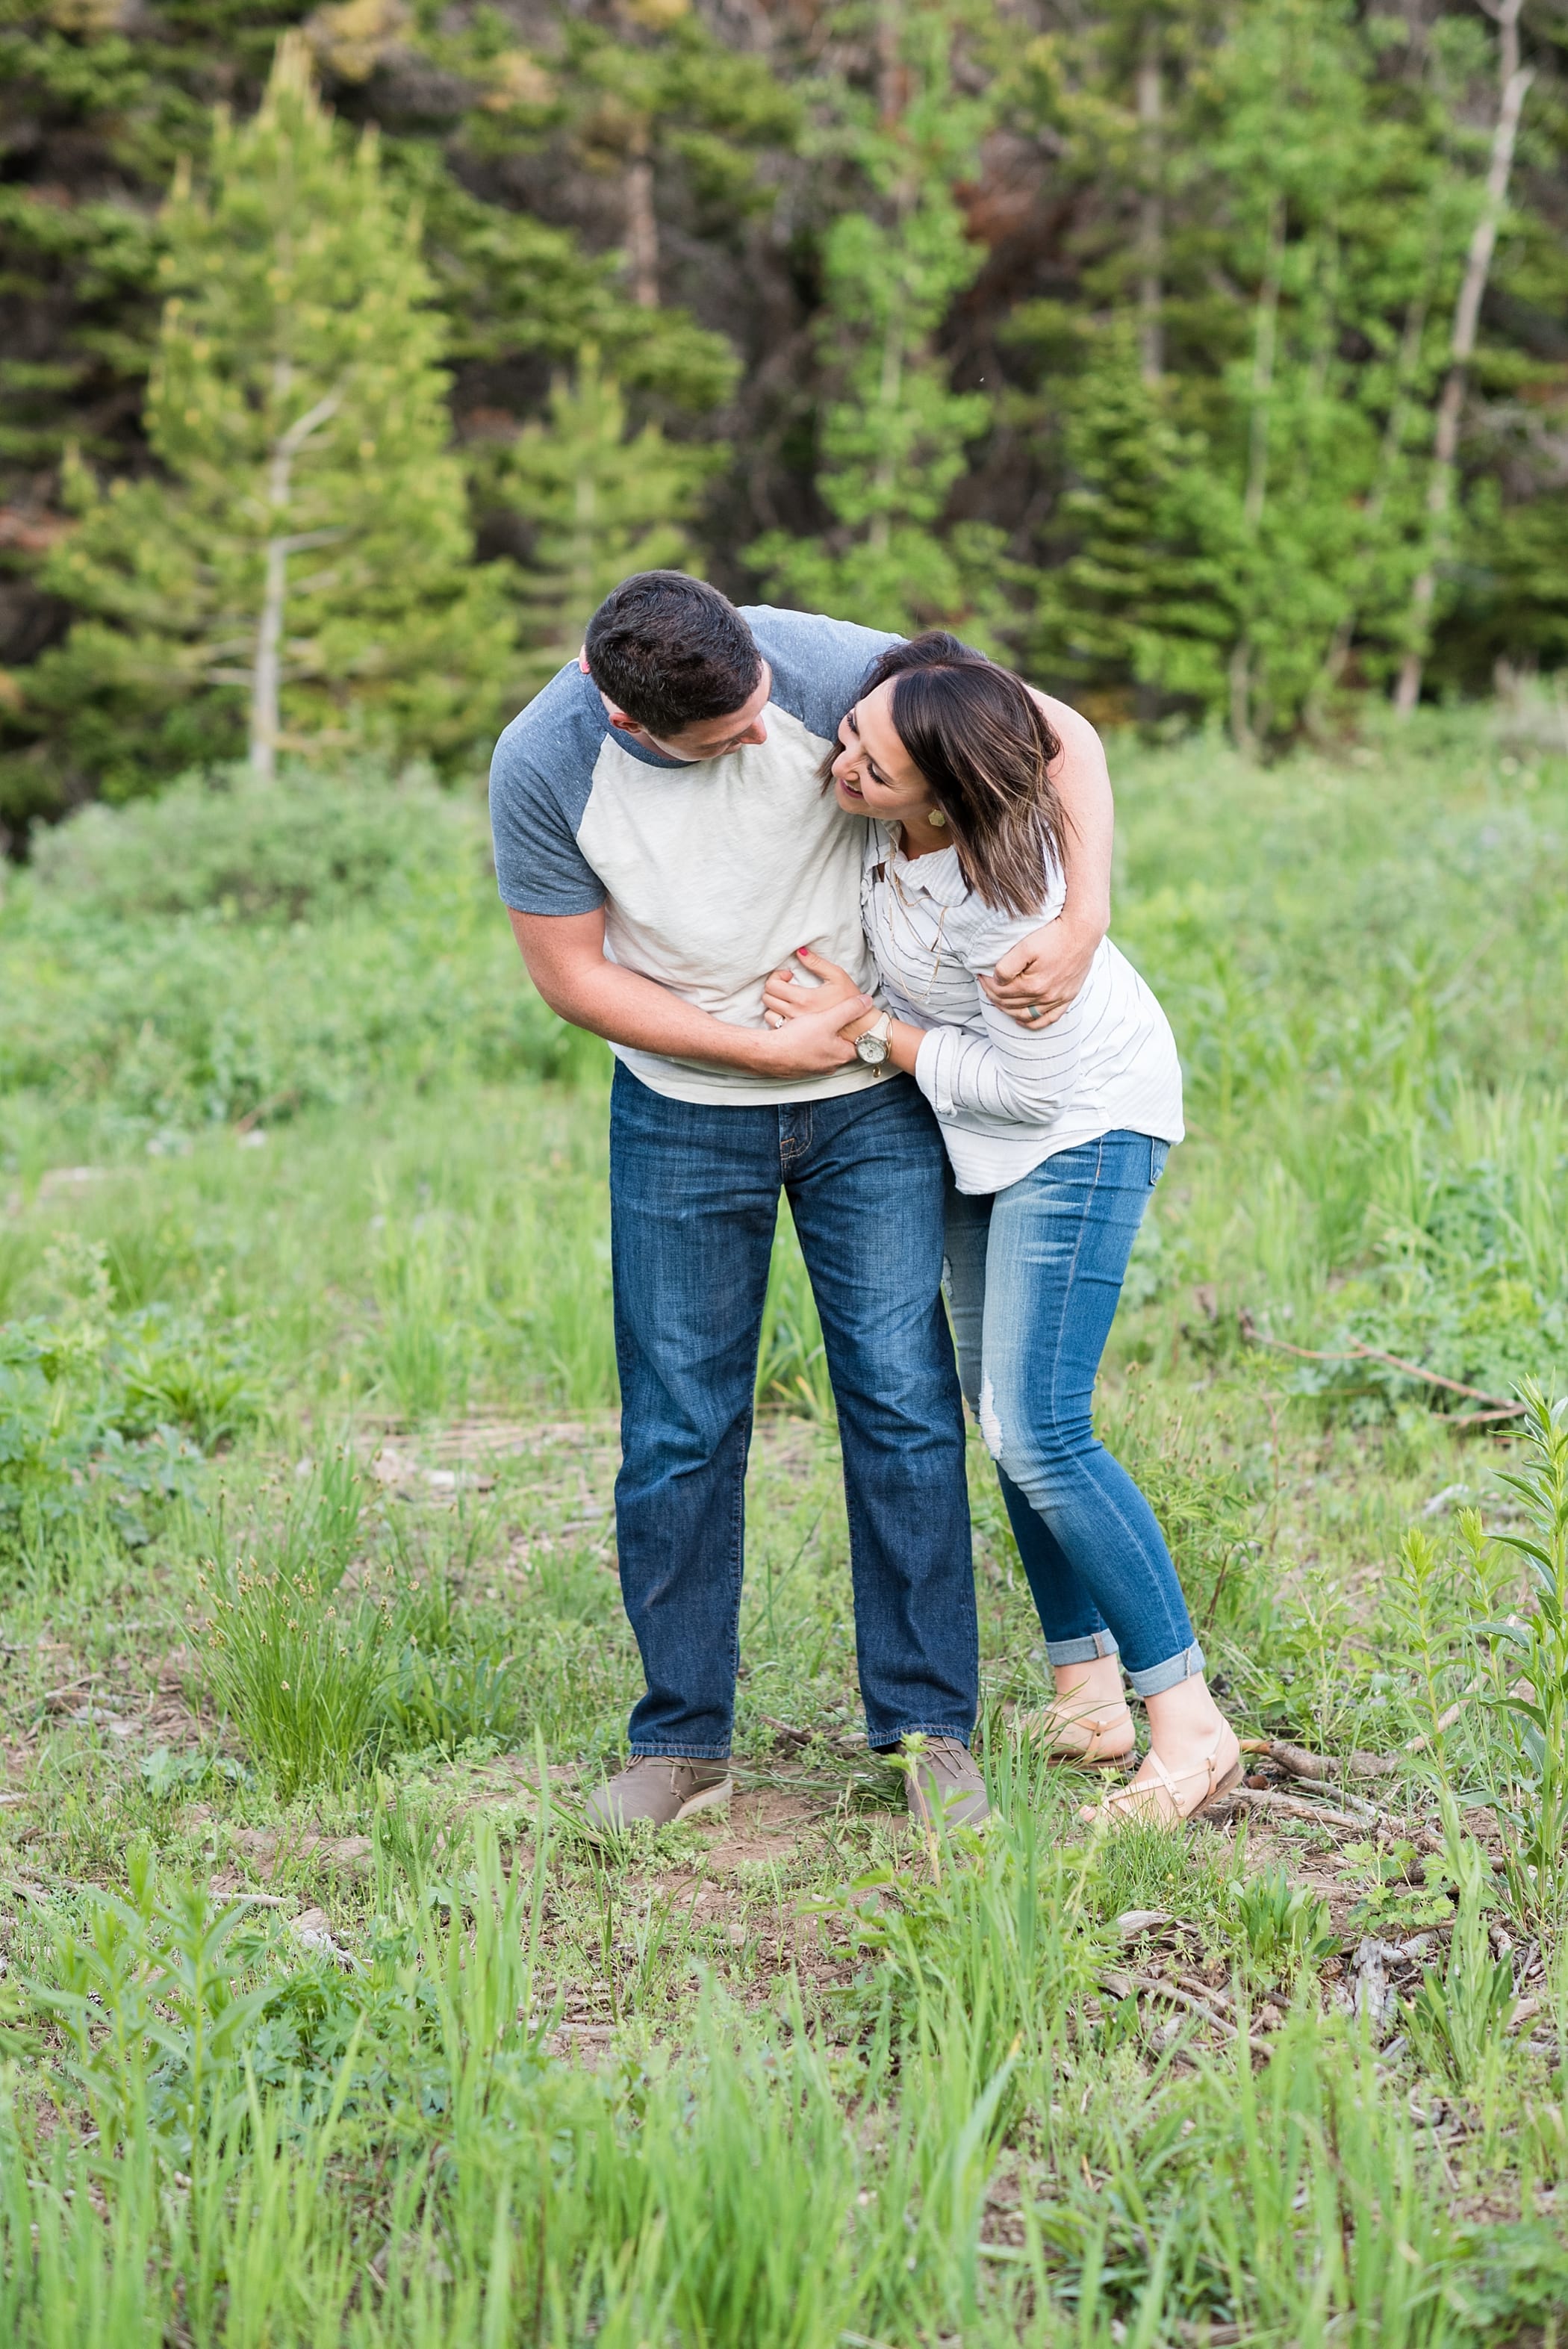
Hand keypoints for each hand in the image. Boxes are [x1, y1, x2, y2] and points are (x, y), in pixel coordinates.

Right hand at [753, 978, 873, 1073]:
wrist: (770, 1053)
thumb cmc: (799, 1038)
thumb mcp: (829, 1019)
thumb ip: (849, 1009)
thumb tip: (867, 1001)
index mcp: (841, 1055)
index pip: (858, 1044)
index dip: (858, 1031)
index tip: (857, 1023)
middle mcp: (829, 1065)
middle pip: (840, 1047)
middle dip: (839, 1034)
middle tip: (836, 1020)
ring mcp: (813, 1068)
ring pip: (823, 1051)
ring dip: (821, 1039)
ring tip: (817, 1025)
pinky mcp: (799, 1067)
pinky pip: (807, 1054)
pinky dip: (807, 1044)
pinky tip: (800, 1034)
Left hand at [762, 946, 871, 1033]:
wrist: (859, 1025)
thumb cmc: (850, 999)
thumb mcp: (837, 976)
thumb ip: (816, 963)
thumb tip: (800, 951)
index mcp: (804, 999)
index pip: (773, 986)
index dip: (777, 976)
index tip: (788, 976)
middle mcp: (796, 1014)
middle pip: (768, 998)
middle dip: (774, 987)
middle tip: (787, 984)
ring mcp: (795, 1026)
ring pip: (768, 1013)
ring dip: (774, 1003)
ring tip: (787, 998)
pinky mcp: (797, 1034)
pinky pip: (776, 1026)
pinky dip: (777, 1016)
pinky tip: (788, 1011)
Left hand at [980, 917, 1096, 1029]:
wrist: (1083, 931)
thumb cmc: (1054, 935)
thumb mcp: (1025, 946)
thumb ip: (1007, 966)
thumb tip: (997, 981)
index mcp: (1032, 985)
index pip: (1000, 992)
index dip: (987, 984)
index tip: (981, 974)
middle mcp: (1045, 997)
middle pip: (1011, 1004)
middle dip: (993, 995)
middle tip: (985, 984)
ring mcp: (1058, 999)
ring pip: (1026, 1015)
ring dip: (1008, 1009)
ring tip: (998, 999)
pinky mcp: (1068, 997)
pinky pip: (1049, 1019)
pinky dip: (1033, 1022)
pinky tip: (1020, 1019)